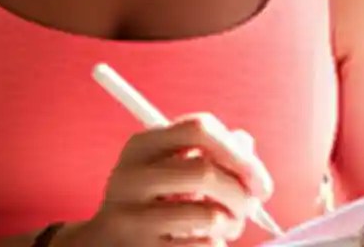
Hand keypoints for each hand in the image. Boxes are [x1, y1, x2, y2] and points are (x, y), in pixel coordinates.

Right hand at [71, 113, 274, 245]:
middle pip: (204, 172)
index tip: (258, 178)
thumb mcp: (170, 166)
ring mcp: (132, 217)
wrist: (105, 243)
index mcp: (141, 145)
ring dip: (232, 223)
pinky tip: (202, 240)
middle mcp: (131, 177)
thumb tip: (246, 145)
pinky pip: (203, 246)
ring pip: (209, 215)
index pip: (198, 128)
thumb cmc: (150, 200)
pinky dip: (217, 244)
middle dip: (241, 193)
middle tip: (251, 206)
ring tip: (228, 226)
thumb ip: (209, 150)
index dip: (238, 152)